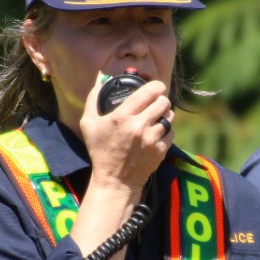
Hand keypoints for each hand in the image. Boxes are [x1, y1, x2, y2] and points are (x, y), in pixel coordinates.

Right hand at [79, 72, 172, 193]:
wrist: (115, 181)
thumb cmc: (100, 151)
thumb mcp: (88, 124)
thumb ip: (93, 99)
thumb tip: (101, 79)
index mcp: (122, 117)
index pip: (149, 91)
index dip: (156, 86)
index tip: (156, 87)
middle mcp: (139, 126)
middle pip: (164, 101)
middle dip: (161, 99)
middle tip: (155, 102)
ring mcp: (152, 139)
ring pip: (170, 116)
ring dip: (164, 114)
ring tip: (156, 118)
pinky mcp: (161, 150)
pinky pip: (171, 132)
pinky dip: (165, 131)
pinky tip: (156, 133)